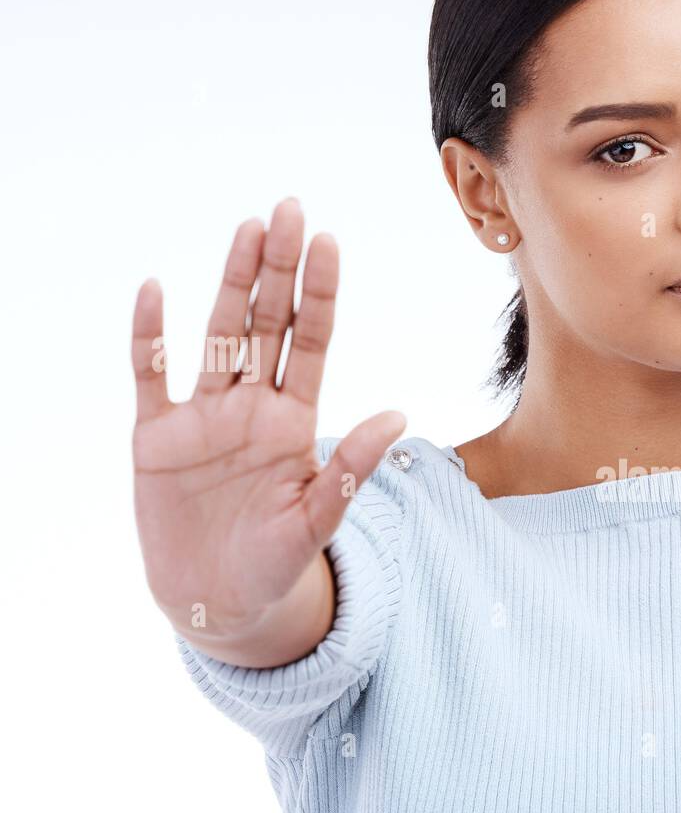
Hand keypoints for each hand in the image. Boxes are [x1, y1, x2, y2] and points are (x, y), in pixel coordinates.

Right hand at [131, 198, 405, 636]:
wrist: (219, 602)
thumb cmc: (276, 565)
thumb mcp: (318, 520)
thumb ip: (351, 469)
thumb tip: (398, 416)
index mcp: (294, 422)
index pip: (312, 342)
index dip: (320, 293)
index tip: (329, 243)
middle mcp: (251, 407)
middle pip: (266, 324)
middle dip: (277, 268)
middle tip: (288, 209)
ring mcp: (203, 417)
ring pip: (217, 335)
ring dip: (229, 283)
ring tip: (246, 229)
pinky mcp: (157, 437)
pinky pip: (151, 375)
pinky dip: (150, 336)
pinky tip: (154, 290)